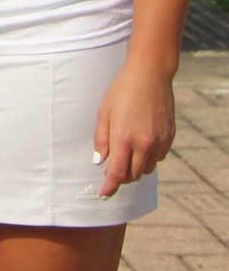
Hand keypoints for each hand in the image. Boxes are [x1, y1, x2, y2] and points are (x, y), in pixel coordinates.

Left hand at [93, 61, 176, 198]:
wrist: (149, 76)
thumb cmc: (121, 92)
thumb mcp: (104, 114)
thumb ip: (101, 140)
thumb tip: (100, 161)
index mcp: (124, 138)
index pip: (117, 173)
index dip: (110, 186)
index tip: (104, 194)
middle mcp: (144, 143)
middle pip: (133, 174)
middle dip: (121, 177)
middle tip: (111, 170)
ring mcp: (159, 141)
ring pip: (147, 168)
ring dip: (135, 169)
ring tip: (126, 157)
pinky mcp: (170, 136)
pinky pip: (158, 157)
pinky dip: (148, 158)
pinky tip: (141, 147)